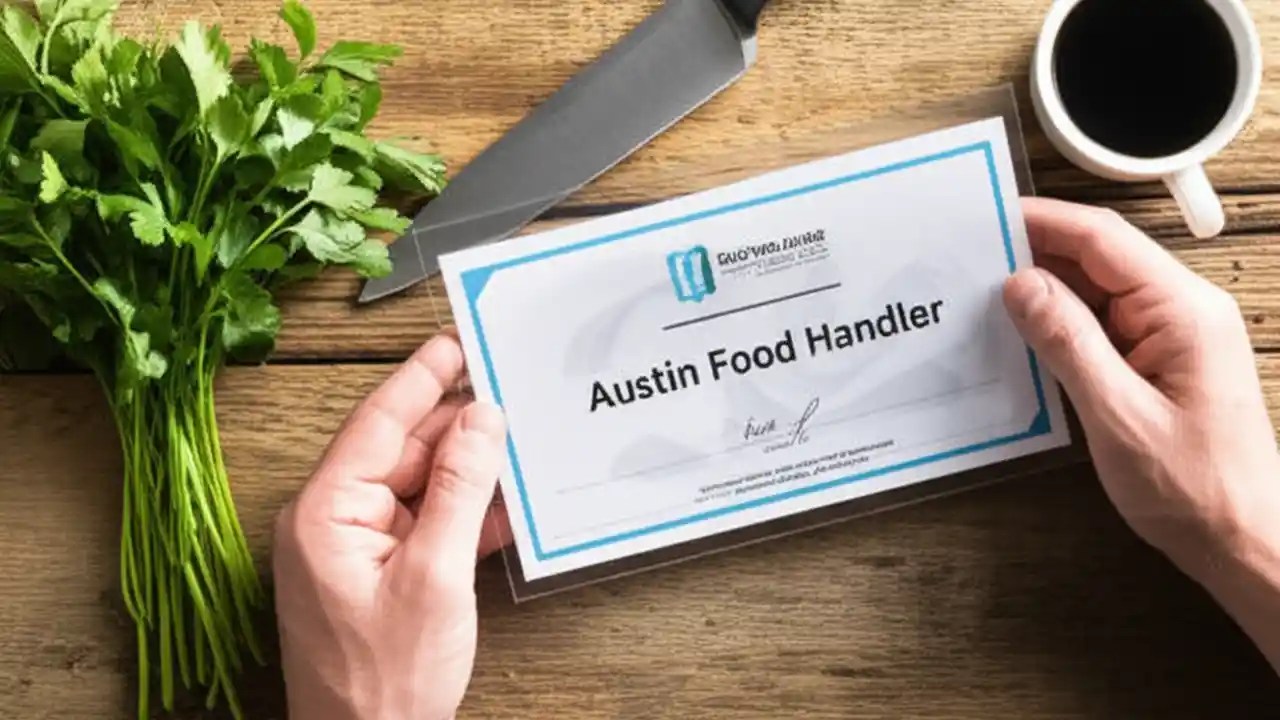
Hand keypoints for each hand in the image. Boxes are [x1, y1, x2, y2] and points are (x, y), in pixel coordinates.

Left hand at [272, 332, 510, 719]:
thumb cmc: (384, 683)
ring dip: (469, 474)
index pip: (377, 423)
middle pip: (403, 452)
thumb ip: (459, 490)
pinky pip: (427, 525)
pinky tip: (507, 506)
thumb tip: (481, 420)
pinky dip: (466, 516)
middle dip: (457, 427)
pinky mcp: (383, 575)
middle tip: (508, 393)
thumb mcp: (435, 576)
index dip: (421, 378)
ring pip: (421, 487)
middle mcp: (334, 523)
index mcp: (325, 513)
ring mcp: (358, 550)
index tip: (455, 340)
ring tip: (519, 446)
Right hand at [1003, 198, 1279, 671]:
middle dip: (1035, 252)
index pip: (1103, 239)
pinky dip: (1061, 324)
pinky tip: (1022, 334)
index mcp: (1184, 311)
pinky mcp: (1161, 362)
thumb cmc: (1195, 489)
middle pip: (1099, 258)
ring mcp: (1174, 335)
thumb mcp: (1118, 416)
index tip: (986, 217)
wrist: (1245, 542)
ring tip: (981, 293)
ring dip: (1044, 290)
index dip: (1042, 221)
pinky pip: (1103, 325)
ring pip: (1097, 291)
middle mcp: (1183, 311)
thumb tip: (1019, 284)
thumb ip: (1067, 342)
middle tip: (969, 258)